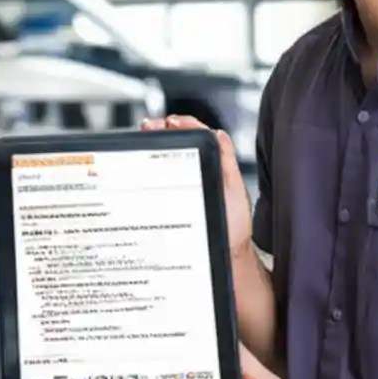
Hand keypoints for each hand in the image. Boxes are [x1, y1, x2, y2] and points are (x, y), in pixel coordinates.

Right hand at [142, 115, 251, 257]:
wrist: (224, 256)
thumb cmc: (233, 228)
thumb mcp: (234, 191)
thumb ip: (228, 162)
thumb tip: (219, 134)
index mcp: (214, 167)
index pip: (198, 137)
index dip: (184, 125)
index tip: (171, 122)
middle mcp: (198, 174)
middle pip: (178, 145)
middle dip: (161, 131)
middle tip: (150, 127)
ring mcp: (185, 187)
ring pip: (167, 160)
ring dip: (154, 146)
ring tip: (145, 137)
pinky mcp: (172, 202)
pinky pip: (159, 181)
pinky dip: (149, 169)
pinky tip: (142, 163)